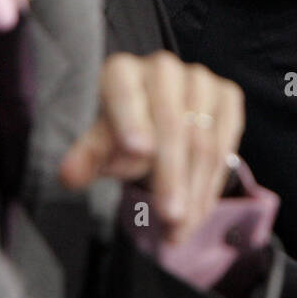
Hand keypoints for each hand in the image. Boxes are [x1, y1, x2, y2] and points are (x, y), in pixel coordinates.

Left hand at [58, 51, 243, 241]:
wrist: (160, 124)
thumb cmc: (122, 134)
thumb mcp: (101, 146)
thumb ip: (87, 158)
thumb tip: (69, 176)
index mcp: (122, 72)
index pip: (125, 94)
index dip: (132, 121)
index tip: (139, 152)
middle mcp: (163, 68)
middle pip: (172, 124)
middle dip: (172, 175)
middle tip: (170, 216)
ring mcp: (200, 79)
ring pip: (203, 141)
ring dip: (194, 191)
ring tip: (180, 230)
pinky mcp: (227, 95)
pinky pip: (225, 144)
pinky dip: (212, 183)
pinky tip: (199, 212)